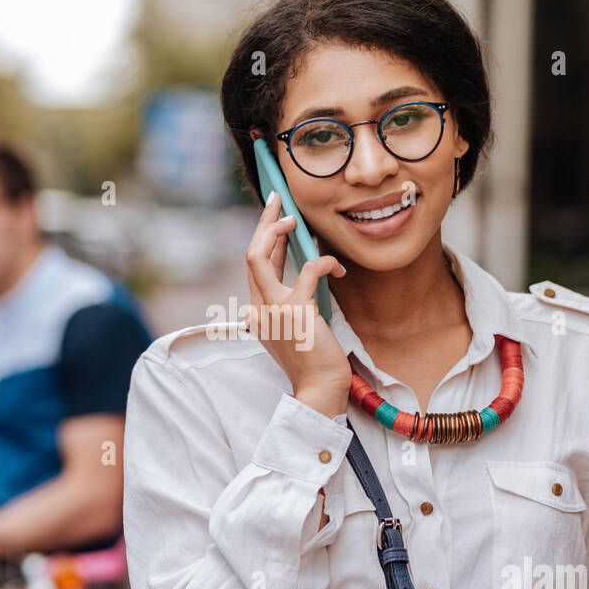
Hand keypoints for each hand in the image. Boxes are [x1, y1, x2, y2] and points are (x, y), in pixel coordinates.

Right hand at [245, 191, 350, 417]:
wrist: (321, 389)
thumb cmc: (315, 362)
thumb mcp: (297, 330)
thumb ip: (293, 303)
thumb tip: (306, 270)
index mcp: (258, 313)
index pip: (254, 267)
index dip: (263, 238)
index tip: (274, 218)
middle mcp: (258, 309)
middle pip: (250, 254)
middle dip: (263, 222)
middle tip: (277, 198)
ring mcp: (272, 309)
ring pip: (259, 255)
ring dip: (276, 231)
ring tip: (295, 220)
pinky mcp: (294, 309)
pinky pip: (306, 269)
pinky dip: (324, 261)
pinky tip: (339, 267)